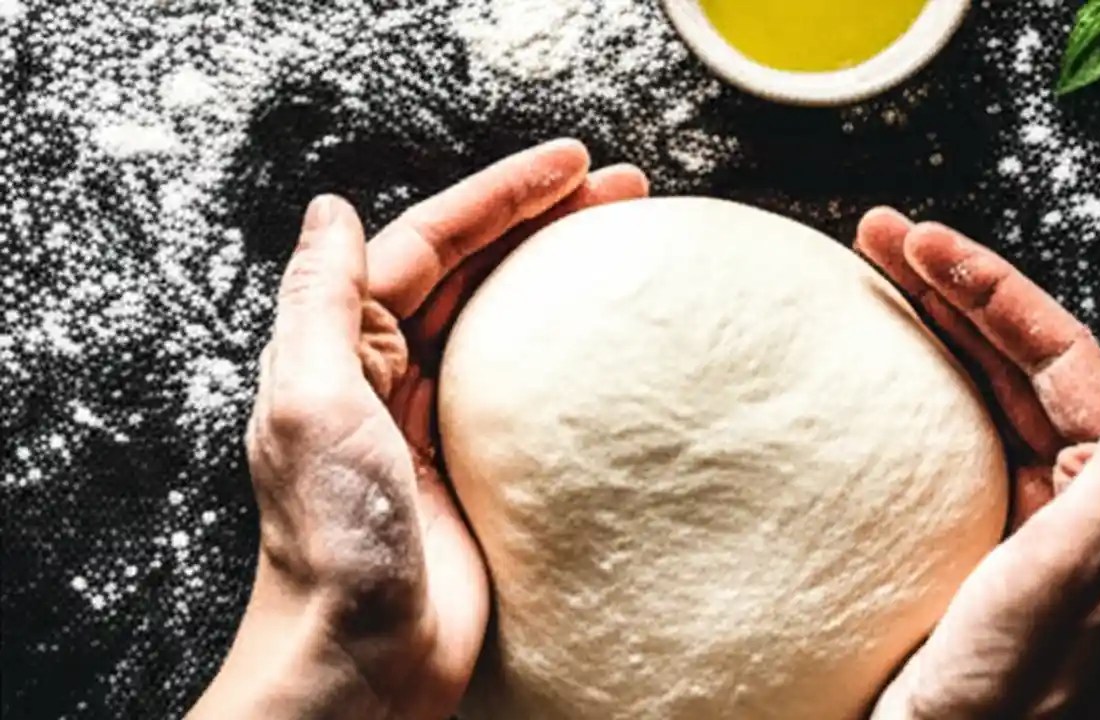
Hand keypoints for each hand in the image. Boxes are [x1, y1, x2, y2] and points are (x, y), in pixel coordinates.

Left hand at [189, 140, 647, 719]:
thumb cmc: (330, 544)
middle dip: (542, 221)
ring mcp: (441, 421)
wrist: (365, 666)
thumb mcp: (308, 405)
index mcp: (344, 349)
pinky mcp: (482, 469)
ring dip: (558, 273)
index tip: (571, 165)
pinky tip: (609, 337)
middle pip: (474, 271)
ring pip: (504, 321)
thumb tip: (330, 212)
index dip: (498, 196)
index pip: (428, 244)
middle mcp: (389, 376)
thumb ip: (320, 304)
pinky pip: (529, 389)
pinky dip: (568, 351)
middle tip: (622, 189)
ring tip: (625, 238)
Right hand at [855, 209, 1099, 718]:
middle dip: (951, 291)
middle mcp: (1088, 490)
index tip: (921, 243)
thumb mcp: (1080, 564)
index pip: (1062, 356)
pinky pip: (952, 435)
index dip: (993, 290)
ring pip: (983, 388)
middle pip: (1018, 360)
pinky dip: (917, 388)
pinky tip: (882, 364)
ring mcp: (1032, 510)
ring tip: (870, 272)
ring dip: (931, 326)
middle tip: (878, 235)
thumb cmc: (1011, 687)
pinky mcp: (981, 532)